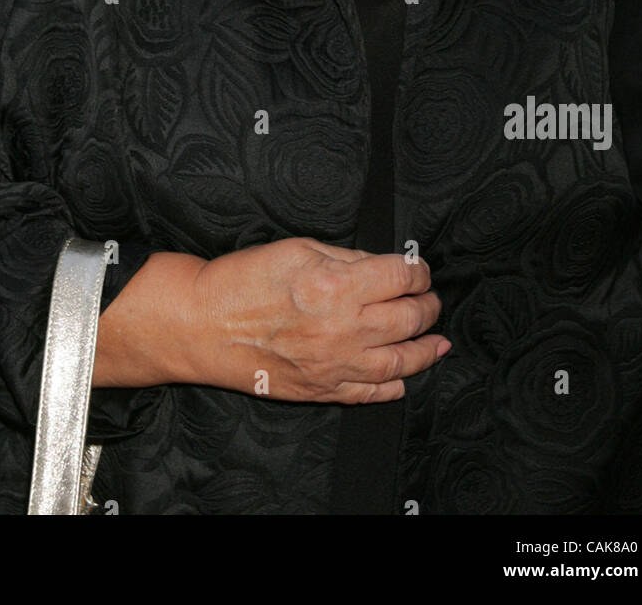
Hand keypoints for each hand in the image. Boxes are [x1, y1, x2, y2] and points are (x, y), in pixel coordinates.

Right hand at [184, 237, 448, 403]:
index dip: (419, 270)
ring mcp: (334, 364)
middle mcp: (343, 328)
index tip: (420, 270)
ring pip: (401, 361)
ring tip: (438, 341)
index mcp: (337, 285)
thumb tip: (380, 266)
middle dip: (428, 306)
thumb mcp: (297, 248)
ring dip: (426, 349)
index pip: (401, 276)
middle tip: (431, 300)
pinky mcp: (322, 389)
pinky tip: (404, 378)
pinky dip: (395, 386)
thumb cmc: (242, 281)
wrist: (202, 324)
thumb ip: (346, 257)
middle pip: (409, 318)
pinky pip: (371, 393)